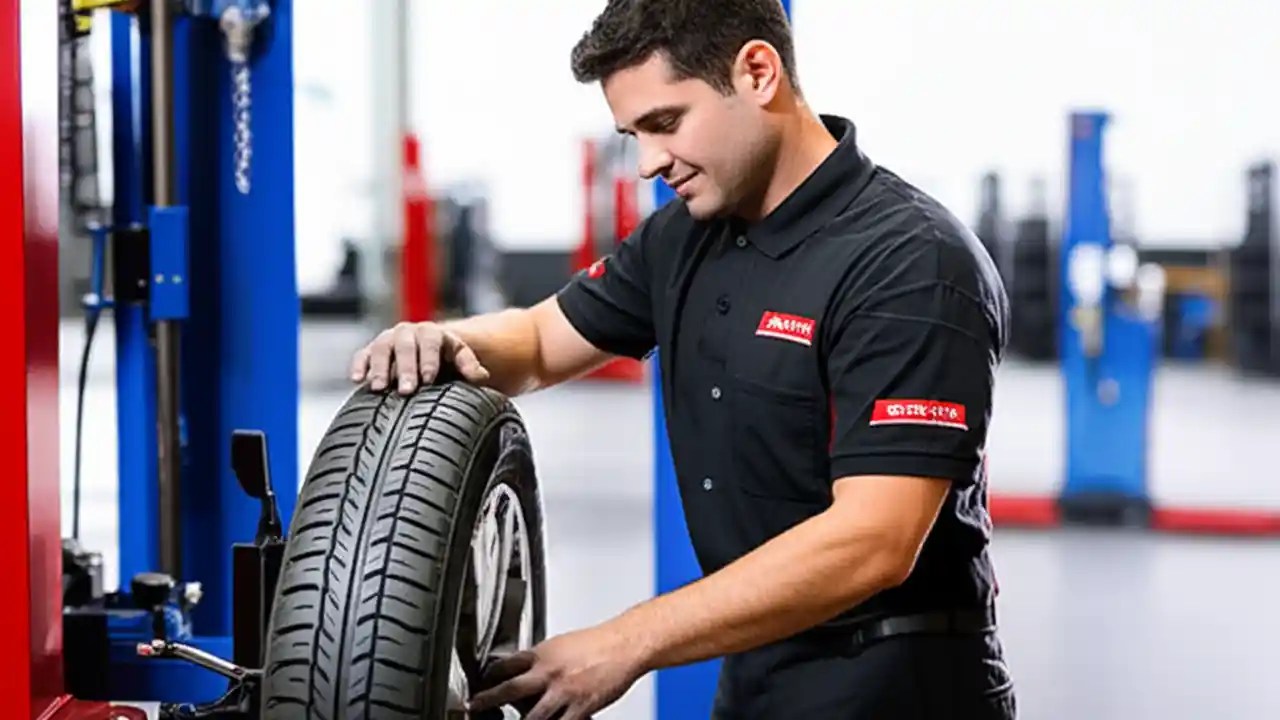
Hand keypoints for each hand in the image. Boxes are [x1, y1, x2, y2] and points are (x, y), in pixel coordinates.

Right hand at [349, 321, 489, 393]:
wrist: (424, 353)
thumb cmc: (444, 359)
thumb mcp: (459, 358)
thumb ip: (469, 365)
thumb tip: (482, 377)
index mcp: (431, 333)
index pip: (430, 343)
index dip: (429, 360)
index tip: (429, 379)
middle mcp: (408, 333)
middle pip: (405, 347)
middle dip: (405, 369)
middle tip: (406, 390)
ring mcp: (388, 341)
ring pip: (381, 350)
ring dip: (379, 368)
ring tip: (379, 388)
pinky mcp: (371, 351)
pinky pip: (362, 355)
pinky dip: (359, 365)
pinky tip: (356, 379)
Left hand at [467, 625, 648, 719]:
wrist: (624, 645)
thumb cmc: (597, 643)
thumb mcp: (561, 644)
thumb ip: (542, 659)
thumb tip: (527, 670)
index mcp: (542, 654)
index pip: (506, 665)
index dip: (489, 676)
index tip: (480, 684)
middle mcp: (549, 672)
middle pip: (510, 690)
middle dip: (488, 701)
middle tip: (473, 708)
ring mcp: (563, 692)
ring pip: (532, 716)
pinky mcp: (580, 708)